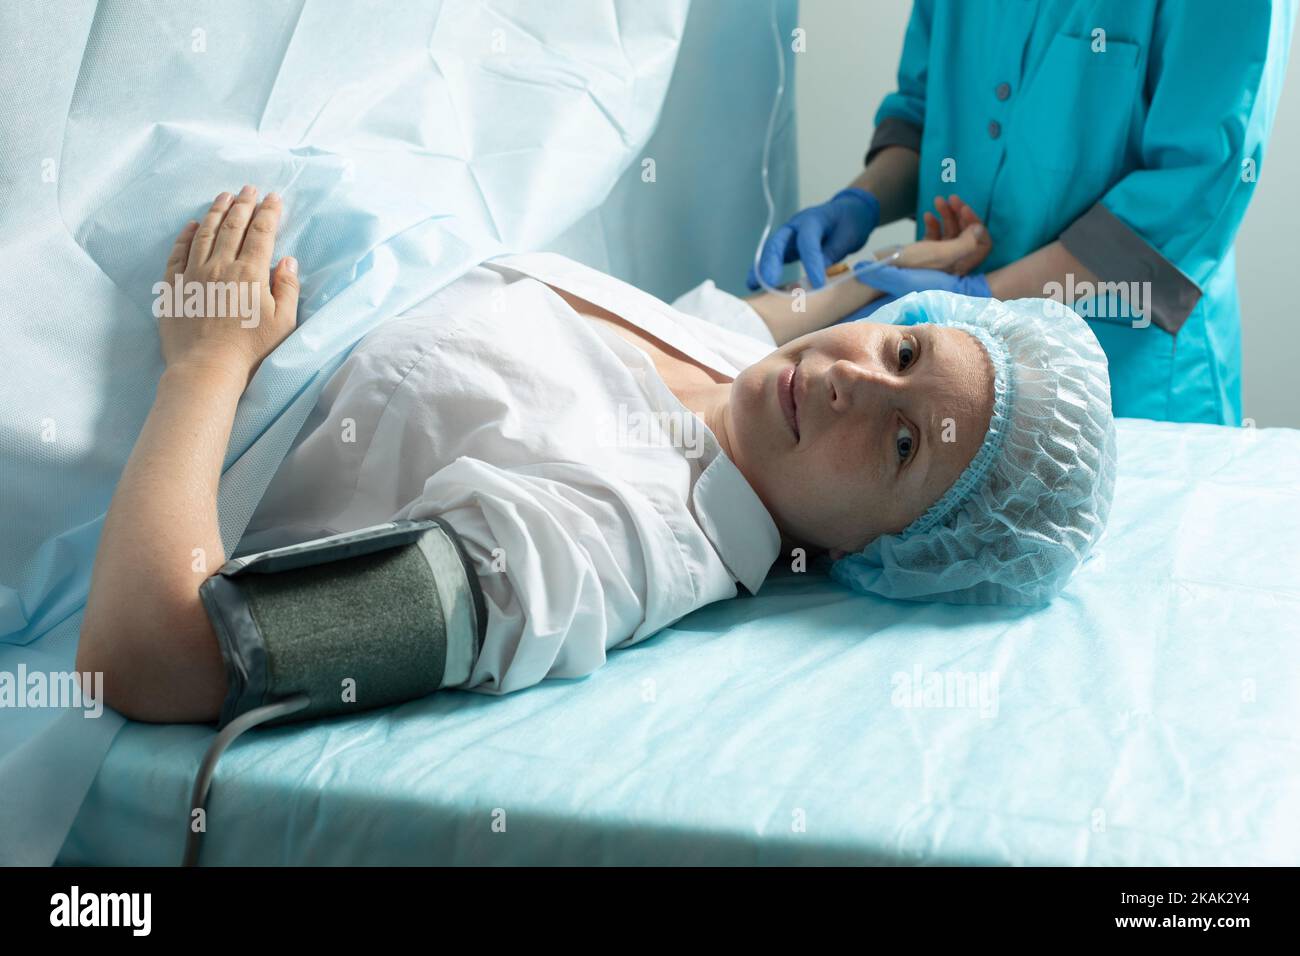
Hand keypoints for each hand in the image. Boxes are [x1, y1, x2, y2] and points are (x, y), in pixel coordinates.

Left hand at [157, 186, 299, 383]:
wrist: (207, 367)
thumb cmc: (251, 350)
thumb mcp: (284, 323)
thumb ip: (287, 288)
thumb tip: (287, 260)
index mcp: (250, 273)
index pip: (262, 233)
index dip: (269, 212)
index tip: (274, 198)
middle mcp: (221, 265)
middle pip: (233, 225)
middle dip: (244, 204)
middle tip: (249, 188)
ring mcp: (194, 273)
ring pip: (205, 232)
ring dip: (215, 211)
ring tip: (223, 197)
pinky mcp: (174, 285)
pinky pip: (178, 252)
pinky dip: (186, 235)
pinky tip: (192, 225)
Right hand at [748, 188, 879, 290]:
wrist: (849, 211)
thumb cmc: (850, 222)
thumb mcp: (848, 236)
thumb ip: (831, 253)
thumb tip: (817, 275)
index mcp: (813, 219)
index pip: (808, 242)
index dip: (811, 263)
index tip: (816, 285)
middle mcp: (796, 225)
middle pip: (778, 242)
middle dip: (771, 262)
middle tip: (769, 281)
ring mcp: (789, 235)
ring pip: (771, 250)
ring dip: (761, 267)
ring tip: (753, 285)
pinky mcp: (787, 246)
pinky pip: (773, 257)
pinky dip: (765, 270)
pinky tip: (756, 284)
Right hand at [846, 193, 992, 318]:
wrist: (881, 272)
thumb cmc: (910, 265)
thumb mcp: (940, 253)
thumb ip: (964, 243)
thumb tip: (980, 230)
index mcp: (961, 265)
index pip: (982, 244)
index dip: (977, 226)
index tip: (965, 210)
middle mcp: (953, 262)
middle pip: (967, 235)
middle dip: (961, 214)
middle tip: (952, 198)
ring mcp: (939, 257)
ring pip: (952, 231)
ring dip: (947, 214)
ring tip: (938, 200)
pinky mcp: (926, 252)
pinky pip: (937, 235)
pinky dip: (934, 223)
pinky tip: (926, 215)